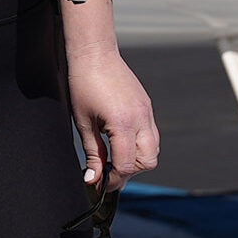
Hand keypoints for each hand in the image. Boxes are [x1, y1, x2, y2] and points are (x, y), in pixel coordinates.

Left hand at [64, 0, 157, 191]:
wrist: (94, 53)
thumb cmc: (84, 83)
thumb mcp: (84, 123)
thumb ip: (92, 153)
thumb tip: (93, 179)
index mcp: (123, 123)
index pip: (126, 165)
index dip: (113, 180)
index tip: (101, 184)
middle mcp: (140, 118)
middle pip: (148, 161)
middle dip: (130, 171)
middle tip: (110, 171)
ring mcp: (146, 111)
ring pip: (154, 148)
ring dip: (137, 158)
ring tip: (116, 155)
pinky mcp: (146, 105)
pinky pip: (151, 133)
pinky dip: (140, 144)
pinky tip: (121, 140)